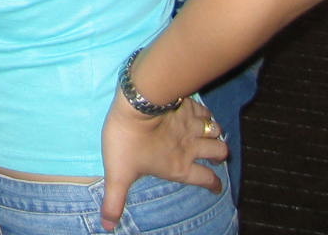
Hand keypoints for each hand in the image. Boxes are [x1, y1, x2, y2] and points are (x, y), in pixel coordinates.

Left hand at [99, 90, 226, 229]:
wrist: (136, 105)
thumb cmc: (128, 141)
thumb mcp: (118, 174)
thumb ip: (115, 201)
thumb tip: (108, 226)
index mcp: (179, 167)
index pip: (206, 179)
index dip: (214, 184)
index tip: (216, 186)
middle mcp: (192, 147)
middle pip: (219, 152)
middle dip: (219, 154)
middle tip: (214, 155)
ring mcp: (192, 125)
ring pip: (216, 131)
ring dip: (214, 133)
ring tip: (208, 135)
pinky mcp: (188, 105)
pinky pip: (206, 111)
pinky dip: (206, 114)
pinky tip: (199, 114)